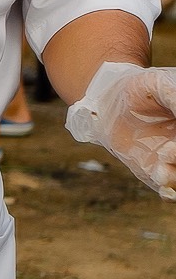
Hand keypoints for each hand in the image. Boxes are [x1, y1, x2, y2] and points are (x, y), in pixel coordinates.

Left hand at [66, 62, 175, 197]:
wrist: (109, 101)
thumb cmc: (140, 88)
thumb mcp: (160, 84)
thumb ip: (175, 97)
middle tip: (169, 151)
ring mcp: (175, 161)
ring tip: (162, 164)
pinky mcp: (156, 173)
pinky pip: (170, 192)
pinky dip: (171, 193)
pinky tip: (162, 181)